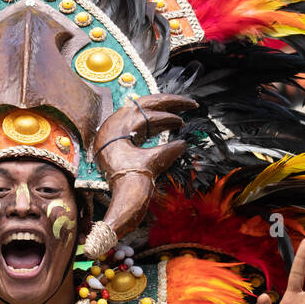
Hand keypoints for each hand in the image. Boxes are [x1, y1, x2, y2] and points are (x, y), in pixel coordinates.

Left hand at [94, 94, 194, 235]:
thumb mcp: (152, 164)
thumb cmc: (130, 182)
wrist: (117, 200)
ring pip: (142, 111)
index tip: (182, 122)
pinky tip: (166, 124)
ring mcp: (115, 129)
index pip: (148, 113)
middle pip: (145, 104)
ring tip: (181, 112)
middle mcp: (115, 123)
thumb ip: (168, 151)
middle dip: (168, 103)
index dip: (168, 117)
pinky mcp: (117, 138)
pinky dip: (153, 123)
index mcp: (120, 127)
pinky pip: (137, 123)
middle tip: (190, 104)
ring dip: (162, 111)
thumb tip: (183, 144)